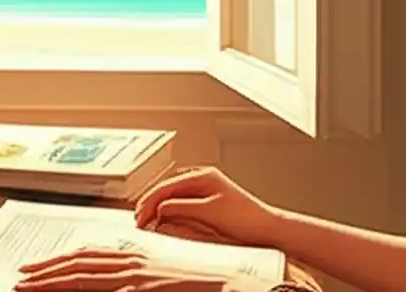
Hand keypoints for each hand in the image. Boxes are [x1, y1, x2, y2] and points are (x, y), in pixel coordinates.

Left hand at [15, 247, 266, 290]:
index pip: (88, 256)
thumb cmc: (203, 285)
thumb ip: (136, 281)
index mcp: (136, 258)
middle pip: (78, 264)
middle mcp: (133, 262)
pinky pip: (106, 291)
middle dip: (45, 271)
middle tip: (20, 277)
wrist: (235, 285)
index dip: (59, 262)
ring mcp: (138, 277)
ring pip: (83, 277)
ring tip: (26, 286)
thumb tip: (116, 285)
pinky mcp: (145, 289)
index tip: (36, 268)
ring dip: (52, 281)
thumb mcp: (161, 279)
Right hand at [134, 166, 281, 246]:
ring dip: (159, 207)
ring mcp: (206, 190)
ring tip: (148, 220)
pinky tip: (165, 219)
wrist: (267, 228)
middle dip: (150, 203)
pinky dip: (170, 211)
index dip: (149, 201)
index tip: (139, 216)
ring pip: (173, 196)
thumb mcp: (208, 212)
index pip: (166, 186)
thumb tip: (160, 207)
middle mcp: (203, 179)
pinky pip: (182, 203)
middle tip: (139, 219)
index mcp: (202, 176)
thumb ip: (181, 207)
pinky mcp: (209, 202)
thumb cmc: (245, 218)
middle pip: (167, 189)